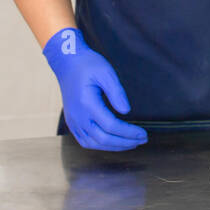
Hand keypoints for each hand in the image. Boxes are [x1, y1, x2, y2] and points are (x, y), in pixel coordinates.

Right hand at [43, 28, 147, 150]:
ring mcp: (73, 121)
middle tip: (142, 140)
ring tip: (130, 143)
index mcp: (87, 104)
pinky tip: (113, 143)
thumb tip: (126, 111)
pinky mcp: (72, 122)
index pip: (111, 126)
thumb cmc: (87, 65)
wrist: (67, 63)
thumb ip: (117, 93)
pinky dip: (100, 145)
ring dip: (114, 146)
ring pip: (94, 144)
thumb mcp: (106, 73)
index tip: (143, 133)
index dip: (129, 132)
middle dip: (125, 142)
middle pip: (103, 139)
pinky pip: (85, 141)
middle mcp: (78, 116)